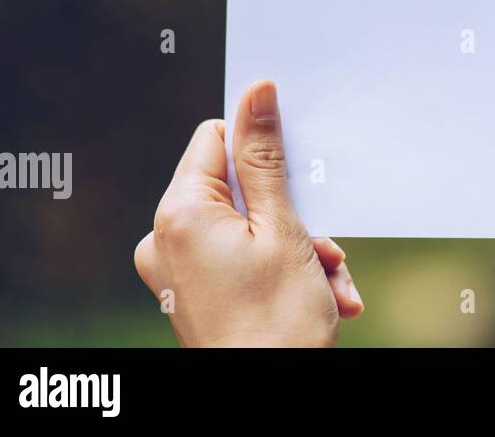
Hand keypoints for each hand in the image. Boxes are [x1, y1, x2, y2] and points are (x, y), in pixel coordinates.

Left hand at [134, 80, 363, 346]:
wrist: (268, 404)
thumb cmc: (277, 325)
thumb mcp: (283, 227)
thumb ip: (266, 157)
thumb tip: (256, 91)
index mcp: (180, 213)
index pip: (217, 138)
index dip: (264, 149)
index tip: (300, 173)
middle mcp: (165, 238)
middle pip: (239, 187)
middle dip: (293, 213)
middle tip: (325, 249)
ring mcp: (177, 270)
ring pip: (249, 226)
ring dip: (298, 248)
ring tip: (329, 283)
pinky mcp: (192, 293)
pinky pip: (240, 258)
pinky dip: (281, 270)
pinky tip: (319, 296)